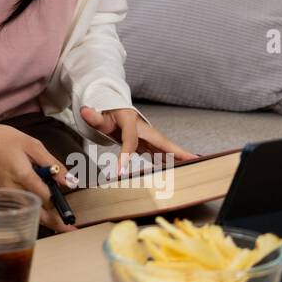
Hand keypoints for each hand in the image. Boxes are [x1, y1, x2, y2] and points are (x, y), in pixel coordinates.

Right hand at [0, 123, 78, 232]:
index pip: (47, 198)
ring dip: (43, 220)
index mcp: (23, 175)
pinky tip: (37, 212)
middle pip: (37, 214)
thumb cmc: (3, 140)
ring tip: (57, 223)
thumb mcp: (32, 145)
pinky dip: (28, 213)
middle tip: (70, 228)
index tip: (70, 210)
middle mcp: (12, 189)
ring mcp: (3, 196)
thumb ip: (52, 163)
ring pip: (27, 215)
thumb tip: (70, 181)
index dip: (60, 204)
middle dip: (55, 223)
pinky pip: (16, 210)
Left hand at [79, 106, 198, 175]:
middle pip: (162, 141)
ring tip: (196, 167)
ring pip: (166, 148)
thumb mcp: (100, 114)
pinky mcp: (150, 144)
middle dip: (177, 151)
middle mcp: (144, 129)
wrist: (114, 109)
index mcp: (131, 122)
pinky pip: (162, 154)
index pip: (130, 140)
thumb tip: (85, 111)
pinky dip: (174, 161)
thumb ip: (93, 116)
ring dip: (180, 158)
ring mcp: (149, 136)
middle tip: (194, 160)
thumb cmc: (108, 113)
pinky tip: (183, 170)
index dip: (126, 155)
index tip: (120, 172)